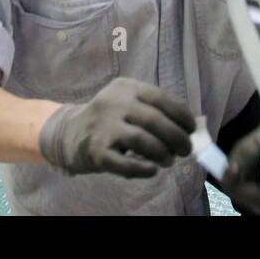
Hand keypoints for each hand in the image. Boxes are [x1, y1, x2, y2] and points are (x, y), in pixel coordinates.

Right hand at [38, 77, 194, 177]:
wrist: (68, 132)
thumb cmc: (108, 119)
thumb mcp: (126, 103)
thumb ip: (153, 110)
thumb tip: (187, 130)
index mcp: (126, 87)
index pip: (161, 97)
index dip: (181, 115)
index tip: (191, 129)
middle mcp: (114, 102)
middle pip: (154, 120)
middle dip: (177, 137)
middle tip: (185, 150)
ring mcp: (103, 126)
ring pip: (142, 140)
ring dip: (162, 153)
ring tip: (169, 160)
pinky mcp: (96, 150)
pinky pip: (125, 164)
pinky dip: (143, 169)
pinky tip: (152, 170)